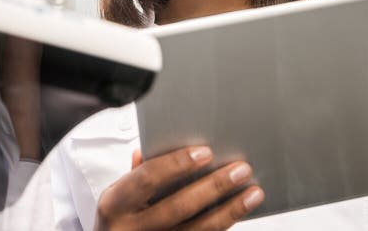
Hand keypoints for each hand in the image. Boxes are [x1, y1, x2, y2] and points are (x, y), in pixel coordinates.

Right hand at [93, 146, 263, 230]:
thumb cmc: (118, 218)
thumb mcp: (117, 194)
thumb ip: (137, 172)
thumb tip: (155, 146)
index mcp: (114, 204)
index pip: (147, 178)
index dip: (176, 164)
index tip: (205, 152)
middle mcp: (132, 229)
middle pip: (178, 206)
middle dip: (213, 186)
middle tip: (240, 169)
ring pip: (197, 230)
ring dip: (230, 210)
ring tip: (253, 192)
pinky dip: (223, 226)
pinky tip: (239, 212)